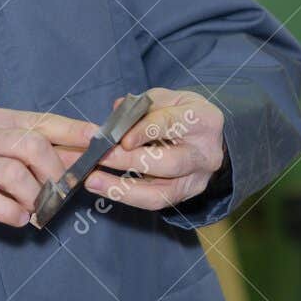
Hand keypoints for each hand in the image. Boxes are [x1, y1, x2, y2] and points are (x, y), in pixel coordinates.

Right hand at [0, 107, 96, 239]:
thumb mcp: (2, 150)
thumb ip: (39, 150)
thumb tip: (85, 153)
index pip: (42, 121)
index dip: (74, 131)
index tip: (101, 140)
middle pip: (32, 145)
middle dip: (56, 171)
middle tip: (62, 191)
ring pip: (14, 173)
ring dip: (36, 196)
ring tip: (38, 209)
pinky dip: (14, 213)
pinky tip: (19, 218)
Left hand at [85, 87, 226, 210]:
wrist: (207, 138)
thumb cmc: (183, 114)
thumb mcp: (169, 98)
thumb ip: (144, 104)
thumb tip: (117, 110)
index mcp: (204, 121)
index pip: (172, 124)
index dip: (146, 131)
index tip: (123, 138)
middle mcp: (204, 154)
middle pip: (168, 163)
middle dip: (131, 161)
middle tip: (101, 157)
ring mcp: (196, 179)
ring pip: (160, 192)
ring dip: (123, 188)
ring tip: (93, 180)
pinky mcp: (184, 195)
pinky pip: (153, 201)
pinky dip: (126, 196)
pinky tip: (103, 188)